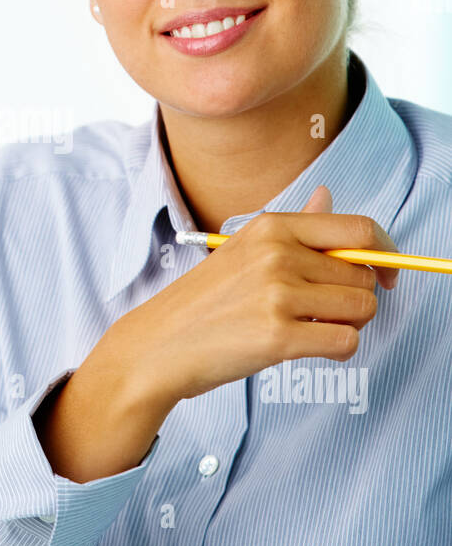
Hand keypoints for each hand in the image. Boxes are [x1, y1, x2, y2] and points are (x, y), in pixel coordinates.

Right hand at [104, 183, 398, 412]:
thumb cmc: (204, 301)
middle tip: (321, 313)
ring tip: (308, 328)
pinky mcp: (278, 336)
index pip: (360, 230)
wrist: (158, 344)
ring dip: (347, 325)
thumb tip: (327, 195)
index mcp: (272, 226)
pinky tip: (305, 346)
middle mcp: (277, 254)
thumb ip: (295, 227)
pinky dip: (336, 350)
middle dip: (356, 299)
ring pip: (361, 310)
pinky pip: (345, 343)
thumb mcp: (244, 250)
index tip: (388, 276)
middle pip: (365, 276)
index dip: (387, 254)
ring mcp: (277, 294)